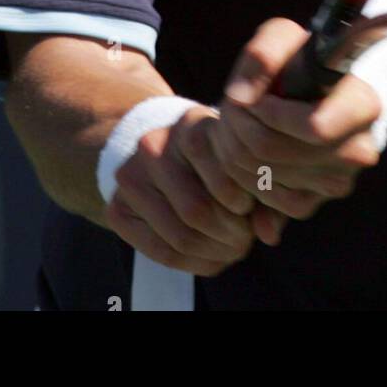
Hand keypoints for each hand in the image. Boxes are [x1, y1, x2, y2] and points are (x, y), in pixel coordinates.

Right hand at [105, 105, 285, 274]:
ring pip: (179, 236)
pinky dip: (192, 263)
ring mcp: (130, 176)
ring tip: (231, 248)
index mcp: (190, 123)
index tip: (250, 208)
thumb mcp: (243, 162)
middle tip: (244, 238)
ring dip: (214, 252)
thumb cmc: (217, 157)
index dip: (242, 203)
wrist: (164, 152)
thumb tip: (269, 233)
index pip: (220, 175)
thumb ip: (265, 195)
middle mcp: (154, 144)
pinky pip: (160, 253)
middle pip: (196, 210)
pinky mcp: (117, 208)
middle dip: (229, 234)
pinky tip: (211, 255)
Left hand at [210, 19, 381, 219]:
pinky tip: (245, 149)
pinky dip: (243, 175)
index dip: (273, 113)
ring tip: (236, 123)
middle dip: (239, 125)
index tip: (258, 98)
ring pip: (262, 175)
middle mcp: (358, 149)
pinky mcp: (313, 203)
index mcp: (362, 105)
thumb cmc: (297, 63)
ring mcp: (336, 182)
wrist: (310, 95)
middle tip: (231, 107)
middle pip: (274, 150)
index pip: (315, 127)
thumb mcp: (282, 39)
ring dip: (233, 148)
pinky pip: (264, 199)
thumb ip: (261, 54)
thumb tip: (241, 97)